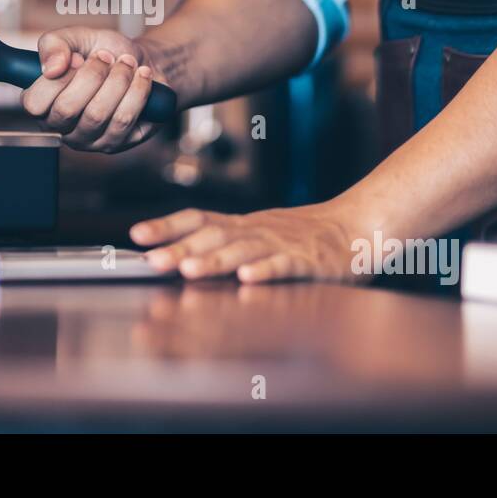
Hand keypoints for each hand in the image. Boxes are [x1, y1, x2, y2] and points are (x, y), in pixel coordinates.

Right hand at [20, 26, 170, 152]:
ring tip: (127, 63)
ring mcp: (88, 140)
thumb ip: (54, 44)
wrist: (142, 61)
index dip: (57, 79)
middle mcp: (61, 127)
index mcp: (43, 103)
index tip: (76, 58)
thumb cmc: (104, 51)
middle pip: (67, 109)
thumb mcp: (76, 37)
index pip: (34, 104)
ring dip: (118, 80)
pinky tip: (142, 76)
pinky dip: (137, 91)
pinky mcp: (116, 144)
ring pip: (98, 114)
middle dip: (93, 75)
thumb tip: (51, 69)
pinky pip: (124, 120)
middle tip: (107, 56)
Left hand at [129, 205, 361, 282]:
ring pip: (243, 250)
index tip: (136, 236)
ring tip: (189, 269)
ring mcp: (283, 244)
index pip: (198, 219)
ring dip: (215, 260)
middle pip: (214, 236)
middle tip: (152, 261)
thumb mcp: (259, 233)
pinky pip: (285, 265)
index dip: (166, 225)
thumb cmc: (306, 236)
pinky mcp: (310, 261)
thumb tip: (175, 256)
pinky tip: (248, 279)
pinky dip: (266, 271)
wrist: (360, 225)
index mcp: (242, 225)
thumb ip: (224, 244)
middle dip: (179, 248)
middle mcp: (257, 230)